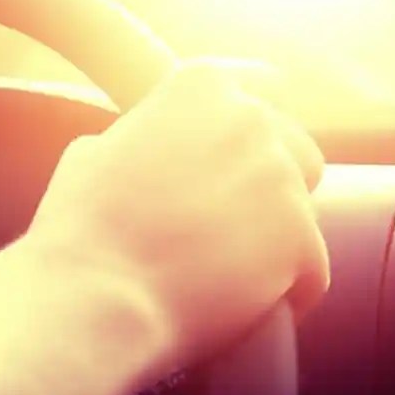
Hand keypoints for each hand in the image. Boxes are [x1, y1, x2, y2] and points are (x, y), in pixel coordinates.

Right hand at [26, 60, 328, 375]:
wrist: (97, 295)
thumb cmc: (82, 228)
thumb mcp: (97, 150)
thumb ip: (144, 134)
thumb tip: (150, 145)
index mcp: (202, 85)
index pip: (263, 88)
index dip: (252, 135)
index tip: (240, 163)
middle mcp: (252, 118)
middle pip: (297, 151)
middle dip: (273, 187)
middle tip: (230, 228)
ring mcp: (281, 177)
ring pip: (304, 213)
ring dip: (278, 241)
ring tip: (230, 277)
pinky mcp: (300, 238)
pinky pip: (312, 268)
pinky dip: (288, 292)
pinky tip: (250, 310)